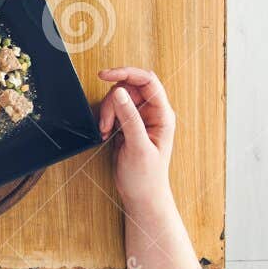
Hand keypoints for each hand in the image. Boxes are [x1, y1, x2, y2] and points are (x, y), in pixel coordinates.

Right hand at [97, 67, 176, 214]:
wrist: (142, 195)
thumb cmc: (147, 177)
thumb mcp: (138, 147)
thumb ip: (130, 118)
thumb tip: (119, 92)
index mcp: (162, 115)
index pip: (147, 81)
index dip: (126, 73)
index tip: (105, 75)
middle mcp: (152, 113)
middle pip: (128, 88)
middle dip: (112, 102)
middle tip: (107, 123)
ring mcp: (139, 118)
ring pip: (117, 99)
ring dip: (107, 113)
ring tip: (107, 132)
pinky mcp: (128, 124)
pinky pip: (112, 110)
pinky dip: (105, 119)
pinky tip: (107, 134)